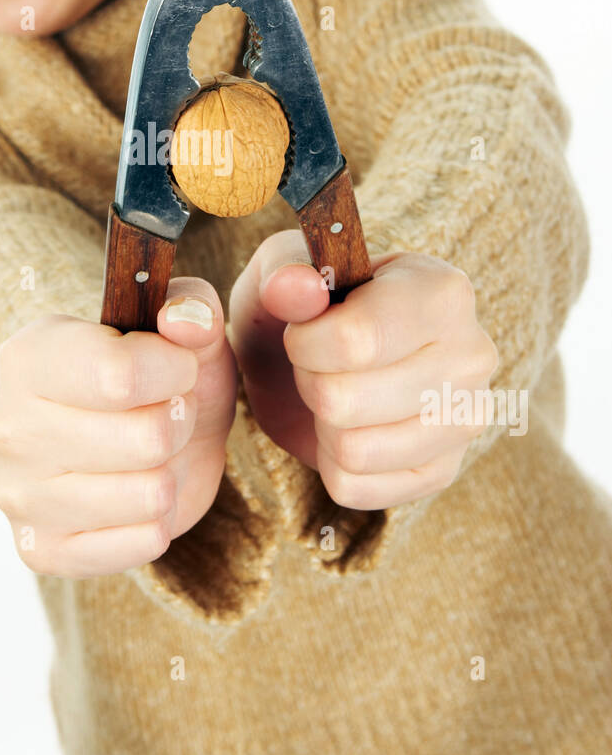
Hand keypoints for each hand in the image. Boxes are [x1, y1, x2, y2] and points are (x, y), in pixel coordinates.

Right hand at [0, 278, 235, 577]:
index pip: (121, 374)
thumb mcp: (185, 329)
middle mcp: (6, 425)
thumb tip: (185, 321)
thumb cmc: (162, 377)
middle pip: (146, 438)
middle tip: (165, 414)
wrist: (151, 443)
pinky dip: (159, 522)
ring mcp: (16, 495)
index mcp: (28, 356)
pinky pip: (140, 544)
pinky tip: (138, 498)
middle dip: (178, 424)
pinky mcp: (39, 550)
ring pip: (149, 495)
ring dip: (171, 474)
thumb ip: (193, 308)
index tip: (178, 366)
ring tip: (152, 455)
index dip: (176, 371)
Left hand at [228, 234, 498, 509]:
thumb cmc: (310, 305)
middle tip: (319, 364)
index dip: (304, 344)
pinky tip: (346, 427)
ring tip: (335, 391)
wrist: (326, 356)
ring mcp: (467, 419)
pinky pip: (356, 488)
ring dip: (321, 425)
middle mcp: (473, 355)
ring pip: (353, 451)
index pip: (355, 341)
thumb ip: (282, 271)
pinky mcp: (444, 470)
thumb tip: (293, 289)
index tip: (304, 330)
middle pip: (344, 401)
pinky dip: (330, 463)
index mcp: (443, 291)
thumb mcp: (283, 267)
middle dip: (310, 383)